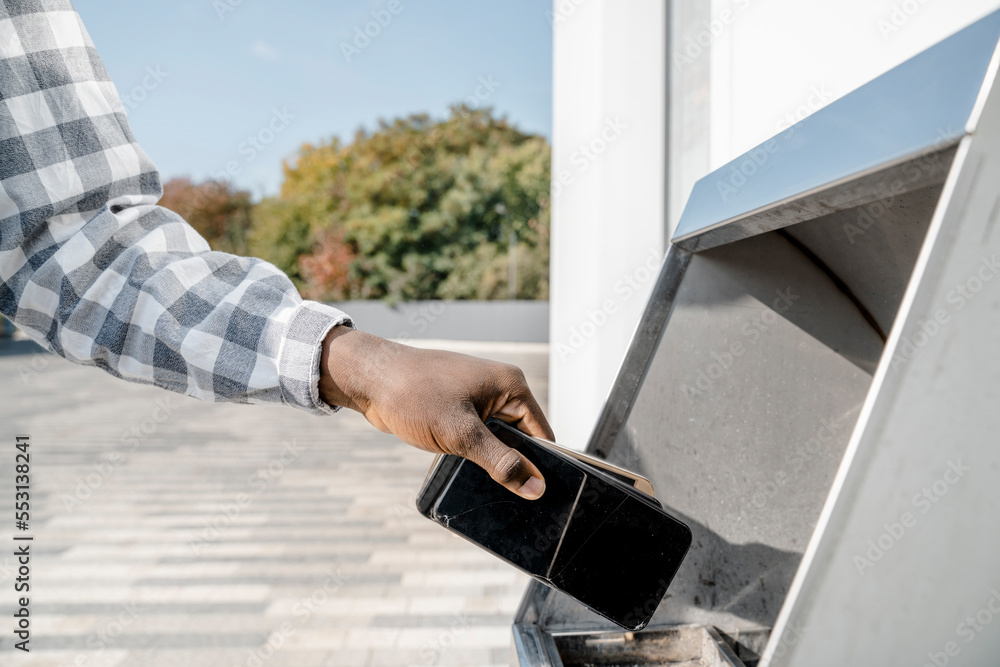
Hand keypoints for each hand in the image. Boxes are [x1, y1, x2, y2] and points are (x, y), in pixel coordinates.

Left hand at [318, 326, 551, 498]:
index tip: (539, 496)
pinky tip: (468, 475)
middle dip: (514, 466)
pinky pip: (476, 438)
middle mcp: (498, 389)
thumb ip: (501, 462)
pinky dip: (474, 455)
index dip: (542, 465)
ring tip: (488, 491)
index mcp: (510, 386)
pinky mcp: (457, 410)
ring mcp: (476, 399)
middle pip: (521, 439)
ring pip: (496, 440)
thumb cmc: (413, 394)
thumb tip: (535, 486)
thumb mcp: (462, 434)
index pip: (541, 433)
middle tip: (512, 500)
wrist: (369, 379)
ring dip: (491, 462)